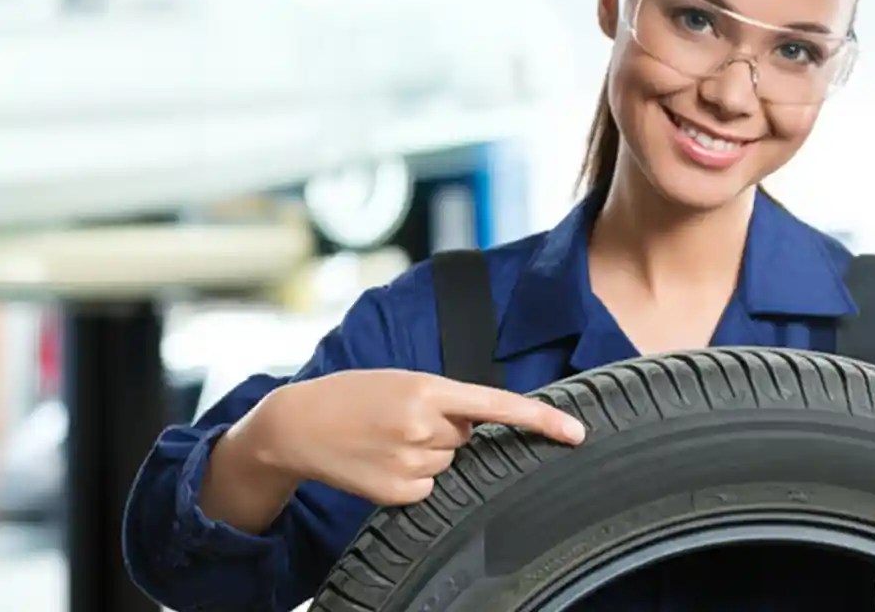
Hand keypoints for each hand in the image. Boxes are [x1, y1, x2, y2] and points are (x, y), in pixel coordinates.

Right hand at [250, 369, 586, 505]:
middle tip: (402, 418)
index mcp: (428, 388)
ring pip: (449, 462)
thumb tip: (475, 428)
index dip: (542, 420)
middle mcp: (424, 425)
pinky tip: (381, 462)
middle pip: (467, 436)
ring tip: (386, 438)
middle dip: (444, 429)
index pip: (498, 405)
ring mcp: (412, 462)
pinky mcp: (400, 493)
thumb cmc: (353, 395)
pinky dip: (413, 477)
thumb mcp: (402, 381)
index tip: (576, 432)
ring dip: (426, 451)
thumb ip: (444, 399)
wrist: (297, 425)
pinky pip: (430, 487)